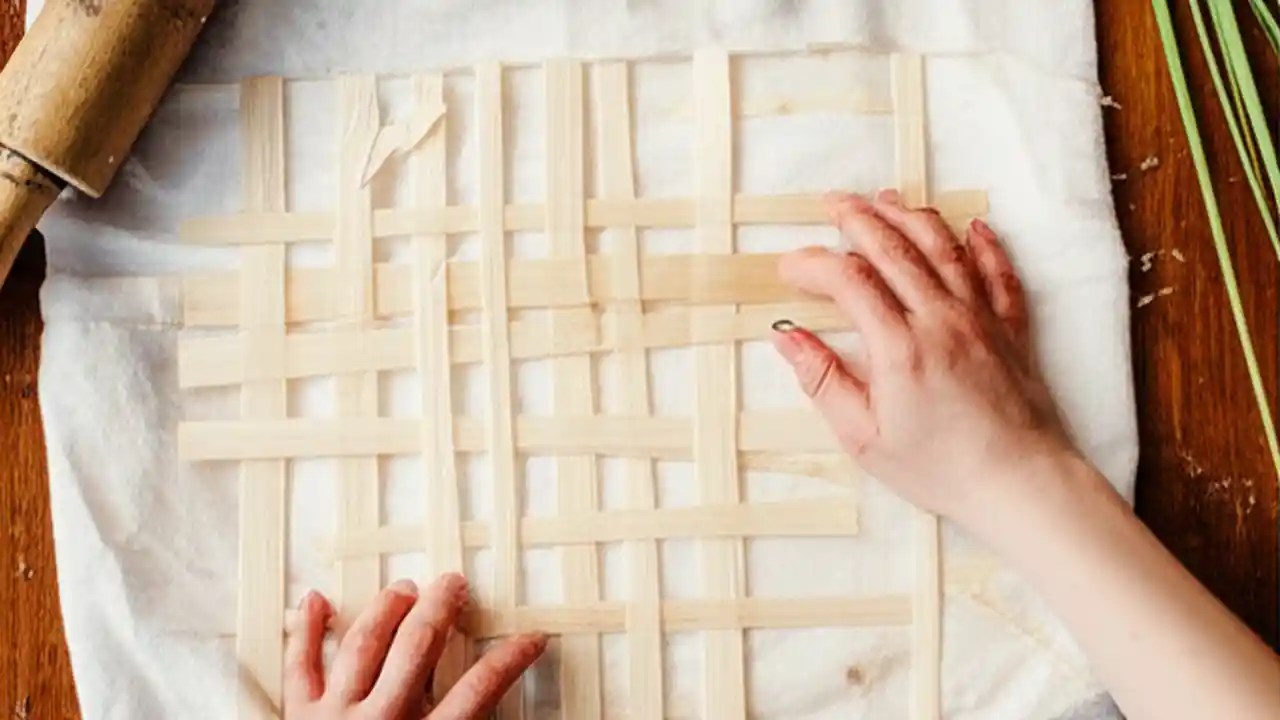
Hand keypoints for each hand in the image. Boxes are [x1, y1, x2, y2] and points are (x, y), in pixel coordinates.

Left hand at [283, 573, 545, 719]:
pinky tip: (316, 601)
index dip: (511, 658)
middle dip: (442, 607)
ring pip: (364, 643)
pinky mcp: (299, 718)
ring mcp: (337, 716)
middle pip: (419, 645)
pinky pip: (300, 666)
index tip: (531, 638)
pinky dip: (306, 630)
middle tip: (454, 585)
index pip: (481, 689)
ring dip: (387, 609)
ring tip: (405, 589)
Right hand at [773, 190, 1075, 528]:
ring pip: (943, 248)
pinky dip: (985, 245)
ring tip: (885, 200)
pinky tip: (973, 227)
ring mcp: (981, 319)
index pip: (849, 280)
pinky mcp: (1011, 329)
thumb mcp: (864, 437)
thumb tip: (788, 338)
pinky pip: (999, 273)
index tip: (790, 267)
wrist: (1020, 484)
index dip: (814, 263)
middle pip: (894, 248)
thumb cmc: (940, 469)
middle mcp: (941, 319)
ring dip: (910, 217)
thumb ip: (823, 380)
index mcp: (900, 347)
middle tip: (832, 204)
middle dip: (857, 219)